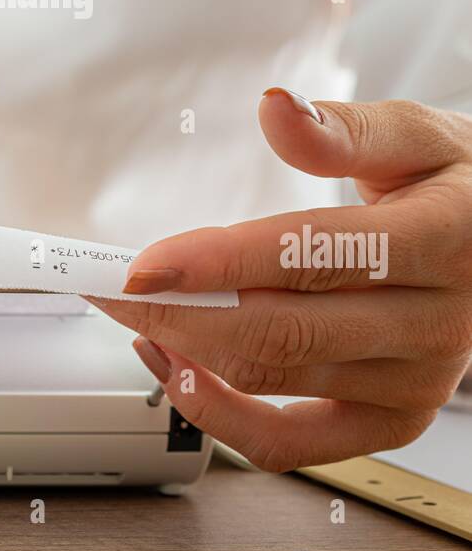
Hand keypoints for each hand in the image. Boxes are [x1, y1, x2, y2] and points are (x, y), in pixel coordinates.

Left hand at [97, 89, 471, 470]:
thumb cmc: (455, 183)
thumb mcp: (417, 135)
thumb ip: (342, 130)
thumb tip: (274, 107)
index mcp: (444, 240)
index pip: (315, 255)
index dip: (220, 262)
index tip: (145, 262)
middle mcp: (435, 322)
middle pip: (283, 328)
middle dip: (179, 310)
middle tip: (112, 288)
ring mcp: (416, 381)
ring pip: (276, 380)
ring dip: (187, 351)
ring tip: (132, 313)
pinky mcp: (393, 420)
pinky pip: (293, 443)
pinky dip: (222, 417)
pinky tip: (177, 371)